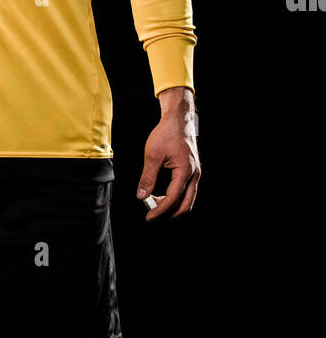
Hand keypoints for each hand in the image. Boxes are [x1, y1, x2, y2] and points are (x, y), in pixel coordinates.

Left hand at [137, 88, 200, 220]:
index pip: (173, 199)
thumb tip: (142, 196)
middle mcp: (194, 175)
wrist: (178, 120)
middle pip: (185, 205)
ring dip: (173, 207)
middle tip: (153, 216)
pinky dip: (176, 199)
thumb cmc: (166, 134)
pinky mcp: (193, 172)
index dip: (160, 211)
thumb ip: (147, 178)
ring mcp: (195, 174)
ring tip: (155, 206)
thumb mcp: (152, 155)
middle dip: (169, 214)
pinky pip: (187, 192)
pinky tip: (162, 196)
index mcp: (185, 171)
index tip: (149, 217)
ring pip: (188, 200)